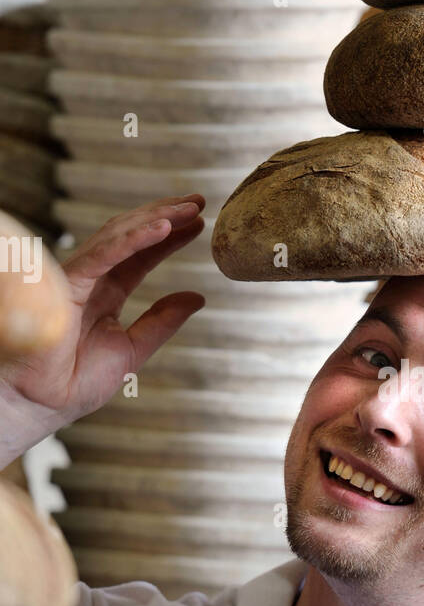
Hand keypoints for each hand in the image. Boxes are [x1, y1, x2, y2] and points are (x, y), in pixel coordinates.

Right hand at [0, 195, 206, 457]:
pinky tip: (162, 228)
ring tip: (188, 208)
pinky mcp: (66, 283)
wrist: (42, 404)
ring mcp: (76, 278)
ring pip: (119, 236)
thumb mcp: (134, 348)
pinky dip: (134, 239)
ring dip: (155, 218)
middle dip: (165, 215)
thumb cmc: (75, 383)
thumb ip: (163, 321)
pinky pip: (104, 254)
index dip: (169, 237)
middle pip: (131, 236)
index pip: (141, 256)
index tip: (199, 221)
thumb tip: (197, 297)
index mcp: (104, 294)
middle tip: (199, 201)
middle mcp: (90, 279)